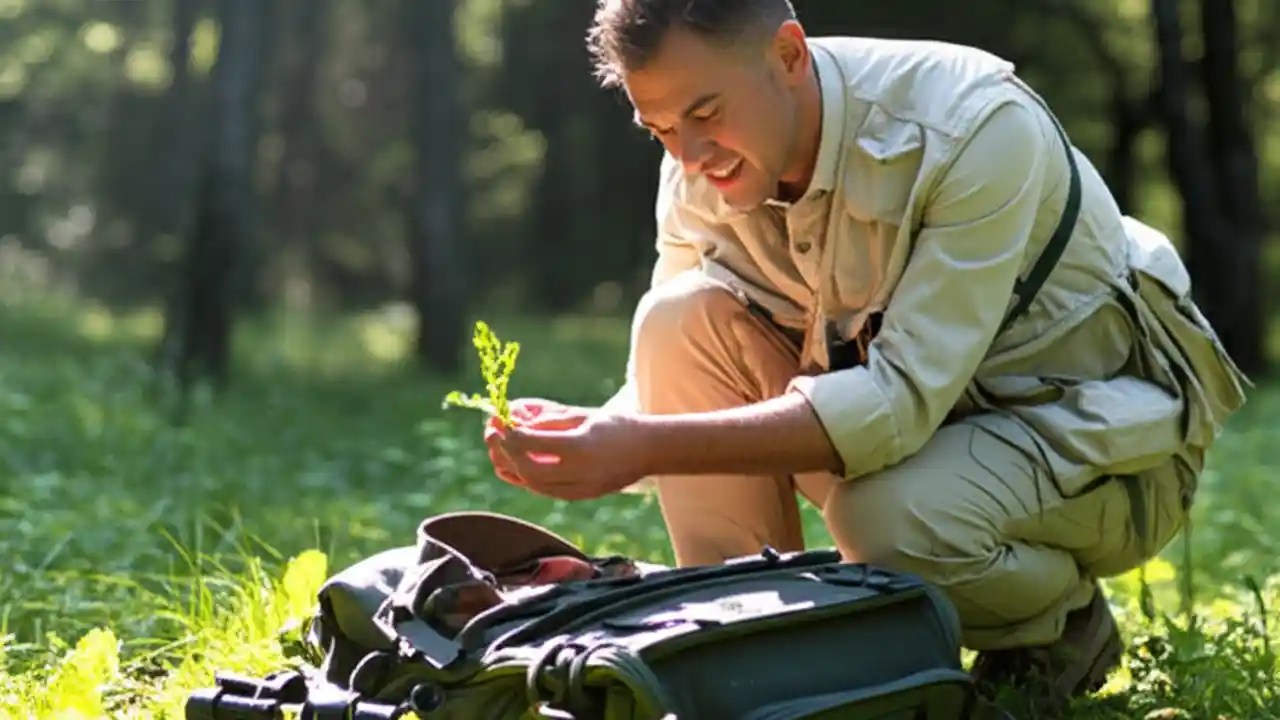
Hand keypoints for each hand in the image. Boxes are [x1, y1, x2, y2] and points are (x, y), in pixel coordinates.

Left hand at [489, 410, 646, 500]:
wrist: (649, 450)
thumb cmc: (617, 425)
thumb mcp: (583, 414)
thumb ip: (550, 419)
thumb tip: (517, 421)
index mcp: (580, 448)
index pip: (531, 445)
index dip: (510, 434)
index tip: (500, 421)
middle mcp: (579, 473)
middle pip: (527, 469)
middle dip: (505, 452)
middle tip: (493, 433)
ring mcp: (580, 489)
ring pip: (533, 484)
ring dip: (511, 467)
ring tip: (499, 449)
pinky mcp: (580, 496)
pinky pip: (544, 491)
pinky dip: (526, 479)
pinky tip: (515, 465)